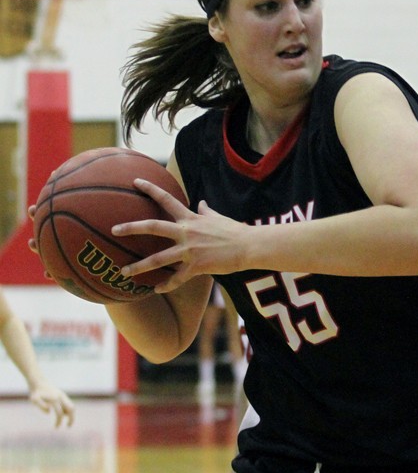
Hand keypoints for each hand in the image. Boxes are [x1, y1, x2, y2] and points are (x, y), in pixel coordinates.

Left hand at [29, 380, 74, 427]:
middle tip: (69, 426)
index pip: (60, 413)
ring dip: (71, 414)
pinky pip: (68, 403)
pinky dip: (68, 410)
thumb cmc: (36, 392)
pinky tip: (64, 414)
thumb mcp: (34, 399)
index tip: (56, 427)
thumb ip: (41, 406)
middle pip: (71, 409)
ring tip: (68, 422)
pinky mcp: (62, 395)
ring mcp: (63, 396)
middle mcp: (61, 397)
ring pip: (71, 405)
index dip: (58, 421)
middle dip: (71, 418)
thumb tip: (49, 412)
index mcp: (55, 399)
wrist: (39, 382)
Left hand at [112, 178, 246, 293]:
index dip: (150, 189)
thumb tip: (201, 203)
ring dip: (139, 266)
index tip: (135, 182)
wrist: (249, 246)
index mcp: (191, 219)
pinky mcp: (196, 266)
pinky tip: (157, 289)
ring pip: (158, 258)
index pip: (167, 199)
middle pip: (153, 227)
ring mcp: (190, 250)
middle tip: (114, 229)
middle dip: (132, 228)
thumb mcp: (219, 217)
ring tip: (123, 272)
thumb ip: (206, 211)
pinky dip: (166, 285)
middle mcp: (186, 232)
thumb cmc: (235, 231)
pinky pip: (177, 279)